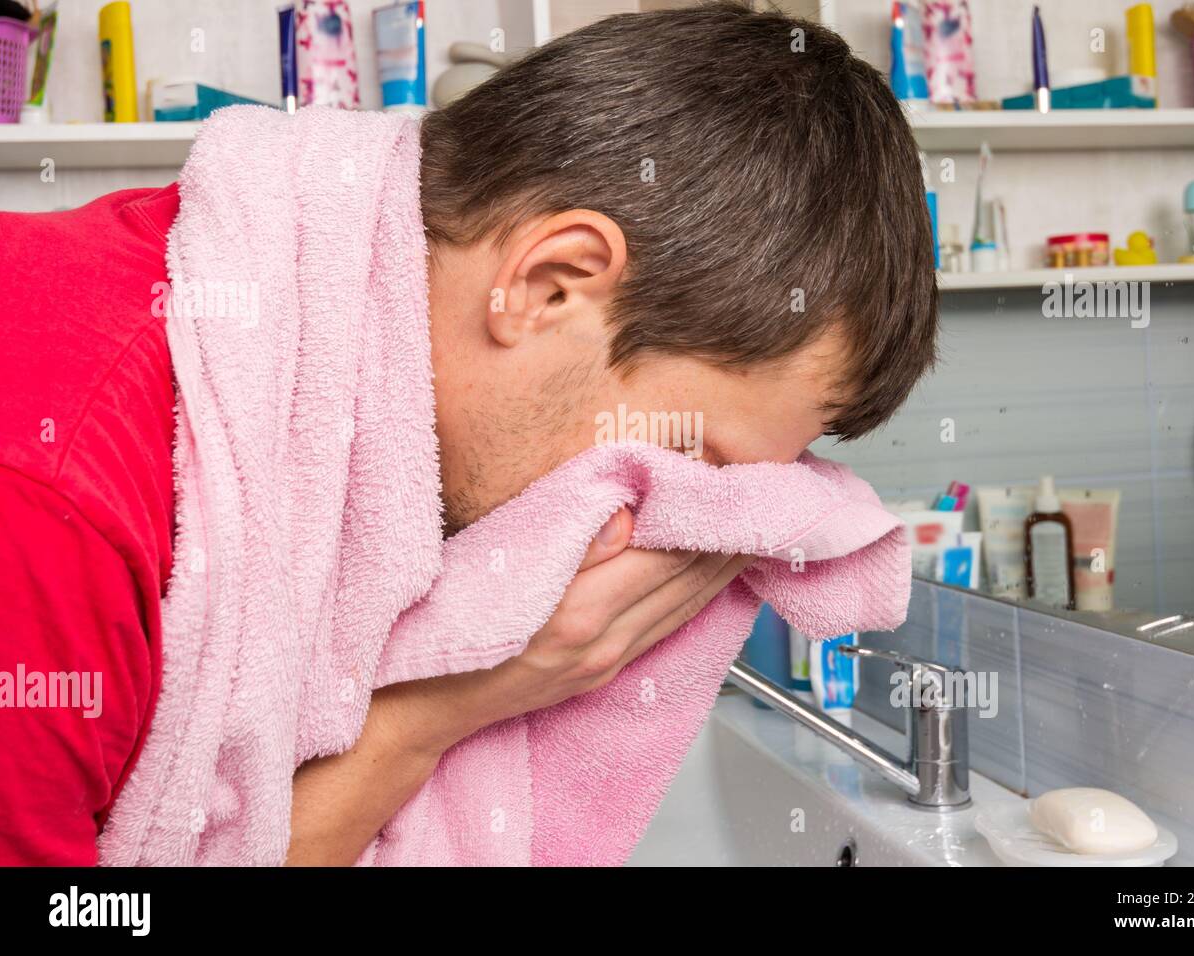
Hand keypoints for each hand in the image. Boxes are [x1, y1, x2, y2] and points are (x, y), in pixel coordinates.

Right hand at [288, 508, 750, 864]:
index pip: (668, 552)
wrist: (423, 707)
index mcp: (579, 610)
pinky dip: (698, 595)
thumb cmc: (444, 633)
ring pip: (687, 605)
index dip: (710, 513)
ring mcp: (607, 662)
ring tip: (758, 527)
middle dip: (735, 535)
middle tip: (770, 494)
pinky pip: (667, 627)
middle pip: (690, 580)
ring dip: (726, 565)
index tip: (741, 478)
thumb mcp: (495, 572)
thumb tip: (626, 511)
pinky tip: (713, 576)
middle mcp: (604, 641)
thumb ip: (567, 540)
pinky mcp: (603, 673)